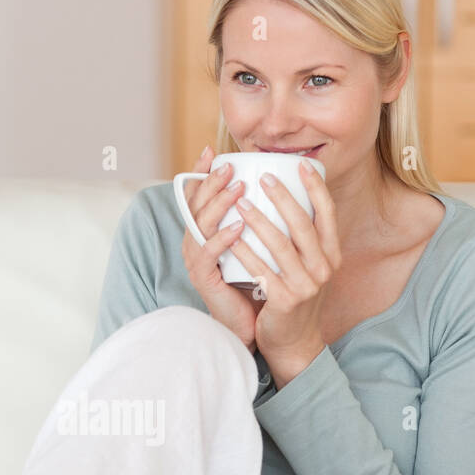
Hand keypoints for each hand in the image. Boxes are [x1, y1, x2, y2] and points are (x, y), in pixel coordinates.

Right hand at [181, 144, 267, 350]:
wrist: (251, 323)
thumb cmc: (254, 281)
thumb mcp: (255, 244)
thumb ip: (257, 218)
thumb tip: (279, 186)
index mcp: (205, 231)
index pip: (198, 195)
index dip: (201, 173)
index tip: (211, 151)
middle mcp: (196, 242)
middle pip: (195, 205)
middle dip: (211, 182)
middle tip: (229, 166)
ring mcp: (197, 261)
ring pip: (200, 226)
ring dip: (218, 205)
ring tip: (236, 189)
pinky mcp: (203, 279)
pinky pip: (209, 255)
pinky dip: (222, 239)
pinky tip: (237, 227)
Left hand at [226, 159, 340, 386]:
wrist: (295, 343)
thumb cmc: (297, 299)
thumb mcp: (311, 269)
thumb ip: (306, 242)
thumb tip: (293, 200)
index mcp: (331, 255)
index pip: (327, 214)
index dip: (316, 188)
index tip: (301, 164)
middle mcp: (323, 268)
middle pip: (303, 224)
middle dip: (283, 197)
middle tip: (264, 176)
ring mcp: (306, 285)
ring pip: (281, 246)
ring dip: (258, 221)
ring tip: (240, 202)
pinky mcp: (286, 301)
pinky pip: (262, 270)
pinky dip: (245, 253)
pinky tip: (230, 238)